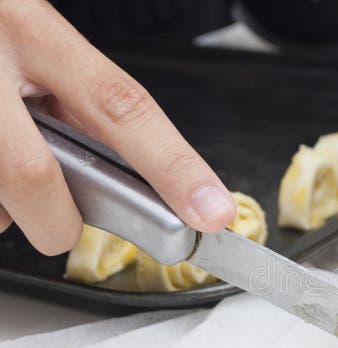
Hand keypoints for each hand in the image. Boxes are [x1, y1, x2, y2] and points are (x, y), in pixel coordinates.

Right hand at [0, 0, 235, 254]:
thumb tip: (119, 177)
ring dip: (6, 208)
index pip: (121, 106)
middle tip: (61, 221)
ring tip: (3, 164)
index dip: (173, 166)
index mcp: (32, 30)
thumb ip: (75, 98)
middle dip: (55, 221)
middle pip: (31, 179)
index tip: (212, 212)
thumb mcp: (34, 39)